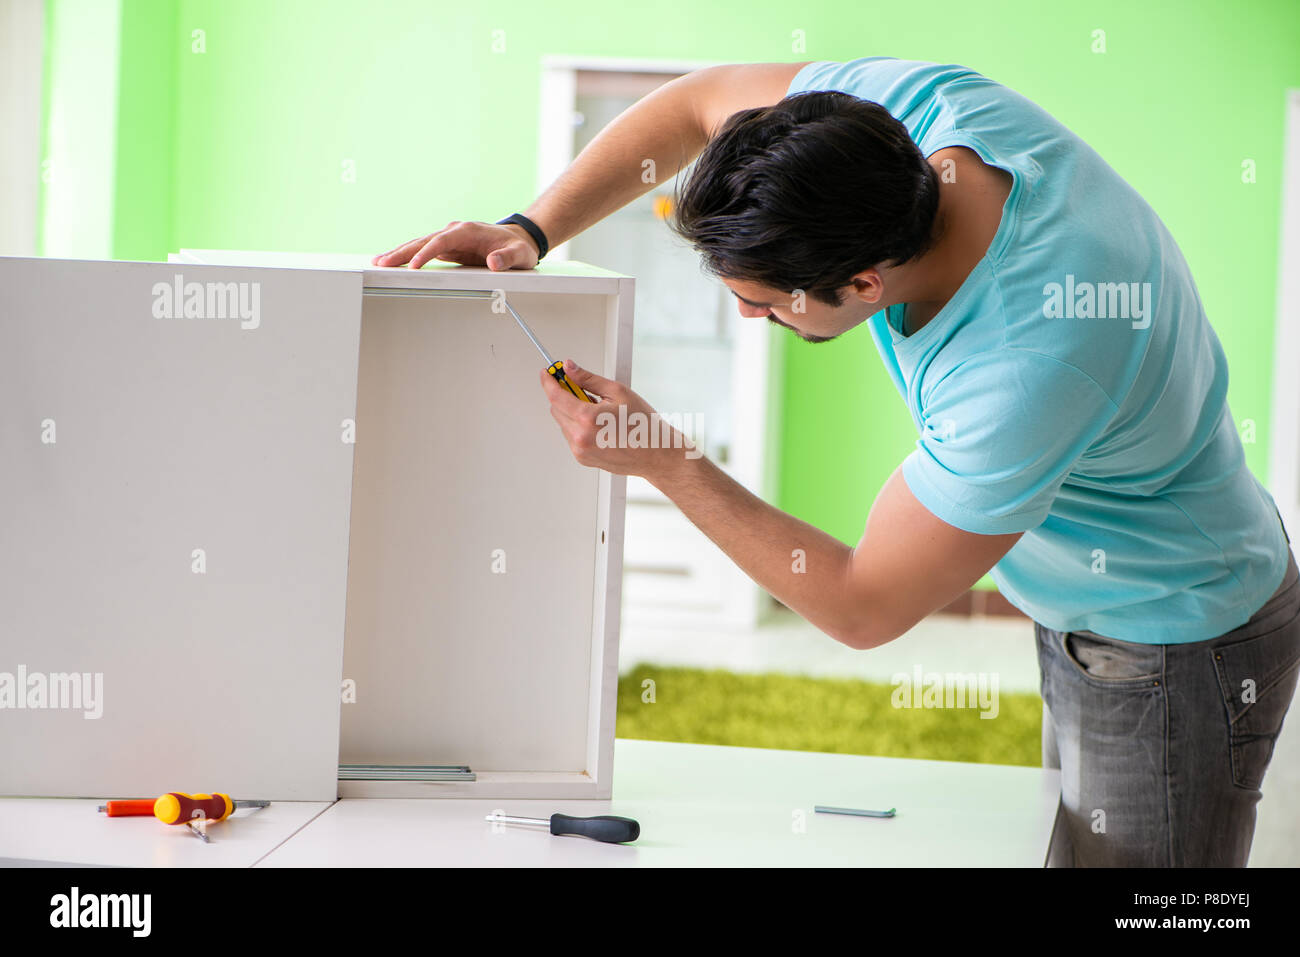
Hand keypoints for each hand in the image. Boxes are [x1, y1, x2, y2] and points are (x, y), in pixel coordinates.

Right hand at [372, 221, 539, 269]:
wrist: (517, 240)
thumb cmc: (517, 247)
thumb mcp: (518, 254)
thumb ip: (507, 259)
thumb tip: (493, 263)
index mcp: (468, 231)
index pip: (442, 241)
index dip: (426, 252)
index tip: (414, 265)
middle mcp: (455, 231)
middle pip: (423, 241)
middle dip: (402, 252)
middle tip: (382, 262)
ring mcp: (450, 239)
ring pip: (419, 245)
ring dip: (400, 254)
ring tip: (379, 262)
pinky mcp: (448, 248)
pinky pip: (424, 251)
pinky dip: (409, 257)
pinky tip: (394, 263)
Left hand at [540, 360, 696, 481]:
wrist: (655, 454)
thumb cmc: (643, 424)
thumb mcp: (618, 392)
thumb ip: (588, 379)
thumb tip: (570, 368)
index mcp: (587, 418)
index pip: (555, 395)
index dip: (548, 381)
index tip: (546, 372)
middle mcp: (580, 437)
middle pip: (556, 409)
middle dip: (564, 396)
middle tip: (582, 389)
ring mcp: (580, 450)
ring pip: (562, 423)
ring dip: (572, 412)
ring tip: (599, 412)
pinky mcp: (583, 458)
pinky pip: (571, 436)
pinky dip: (578, 427)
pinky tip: (600, 425)